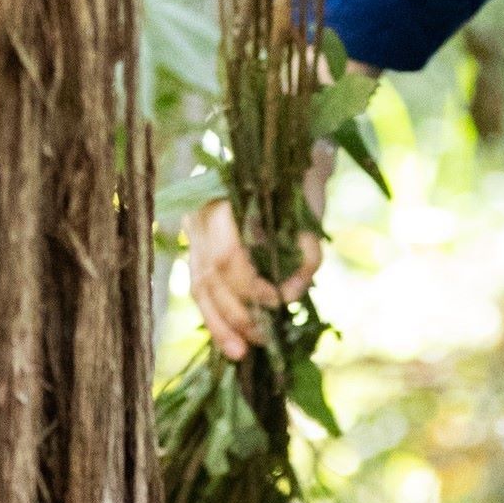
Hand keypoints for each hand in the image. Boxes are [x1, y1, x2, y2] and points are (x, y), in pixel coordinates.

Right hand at [184, 142, 334, 361]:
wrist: (282, 148)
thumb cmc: (298, 174)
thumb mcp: (309, 204)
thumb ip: (306, 245)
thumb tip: (295, 286)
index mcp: (223, 198)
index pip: (226, 257)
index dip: (252, 287)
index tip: (279, 301)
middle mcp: (199, 216)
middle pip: (209, 279)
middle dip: (238, 315)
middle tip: (265, 338)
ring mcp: (194, 231)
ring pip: (199, 288)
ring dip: (221, 325)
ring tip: (241, 353)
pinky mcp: (198, 246)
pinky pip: (201, 288)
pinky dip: (216, 317)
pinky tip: (232, 342)